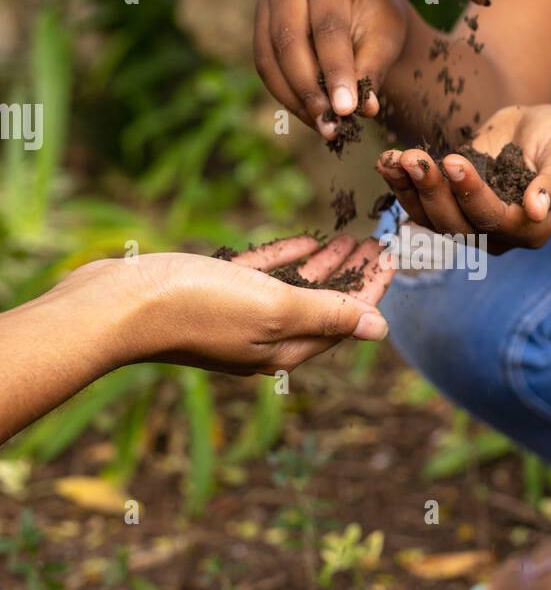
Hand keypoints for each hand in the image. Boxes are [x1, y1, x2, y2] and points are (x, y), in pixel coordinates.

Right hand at [107, 234, 392, 375]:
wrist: (117, 305)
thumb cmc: (196, 306)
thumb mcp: (273, 307)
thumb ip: (328, 314)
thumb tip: (381, 329)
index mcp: (283, 350)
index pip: (345, 320)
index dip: (373, 289)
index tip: (395, 255)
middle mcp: (263, 340)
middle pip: (324, 306)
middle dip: (354, 276)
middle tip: (378, 243)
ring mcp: (235, 318)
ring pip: (294, 289)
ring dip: (324, 265)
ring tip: (351, 239)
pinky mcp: (210, 294)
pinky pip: (260, 276)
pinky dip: (285, 258)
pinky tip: (304, 240)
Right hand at [254, 0, 408, 135]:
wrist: (359, 10)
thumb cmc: (376, 23)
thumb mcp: (384, 41)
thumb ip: (372, 72)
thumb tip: (363, 109)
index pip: (328, 28)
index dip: (336, 71)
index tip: (346, 110)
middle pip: (290, 42)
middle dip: (310, 90)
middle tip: (331, 124)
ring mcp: (267, 2)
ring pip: (271, 58)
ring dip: (296, 99)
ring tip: (323, 126)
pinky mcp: (259, 26)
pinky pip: (265, 67)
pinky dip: (286, 96)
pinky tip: (310, 116)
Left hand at [376, 105, 550, 252]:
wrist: (543, 130)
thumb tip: (536, 209)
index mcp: (531, 230)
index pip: (493, 219)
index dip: (471, 193)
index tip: (453, 160)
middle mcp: (497, 236)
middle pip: (457, 226)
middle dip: (432, 192)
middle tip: (413, 158)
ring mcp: (470, 223)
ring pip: (432, 219)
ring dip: (408, 190)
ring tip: (392, 160)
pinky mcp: (449, 205)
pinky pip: (420, 204)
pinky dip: (401, 184)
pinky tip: (386, 161)